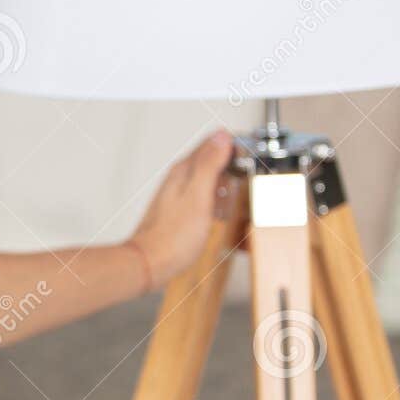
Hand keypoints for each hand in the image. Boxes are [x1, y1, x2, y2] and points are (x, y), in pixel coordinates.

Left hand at [128, 130, 233, 289]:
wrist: (150, 263)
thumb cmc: (172, 237)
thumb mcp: (198, 196)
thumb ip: (209, 165)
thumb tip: (221, 136)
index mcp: (184, 170)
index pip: (212, 142)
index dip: (234, 147)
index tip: (248, 158)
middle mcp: (179, 178)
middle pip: (211, 159)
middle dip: (231, 167)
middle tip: (242, 183)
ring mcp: (178, 193)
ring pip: (208, 177)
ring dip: (224, 184)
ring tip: (231, 200)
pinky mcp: (180, 208)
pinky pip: (204, 195)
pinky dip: (216, 200)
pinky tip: (219, 212)